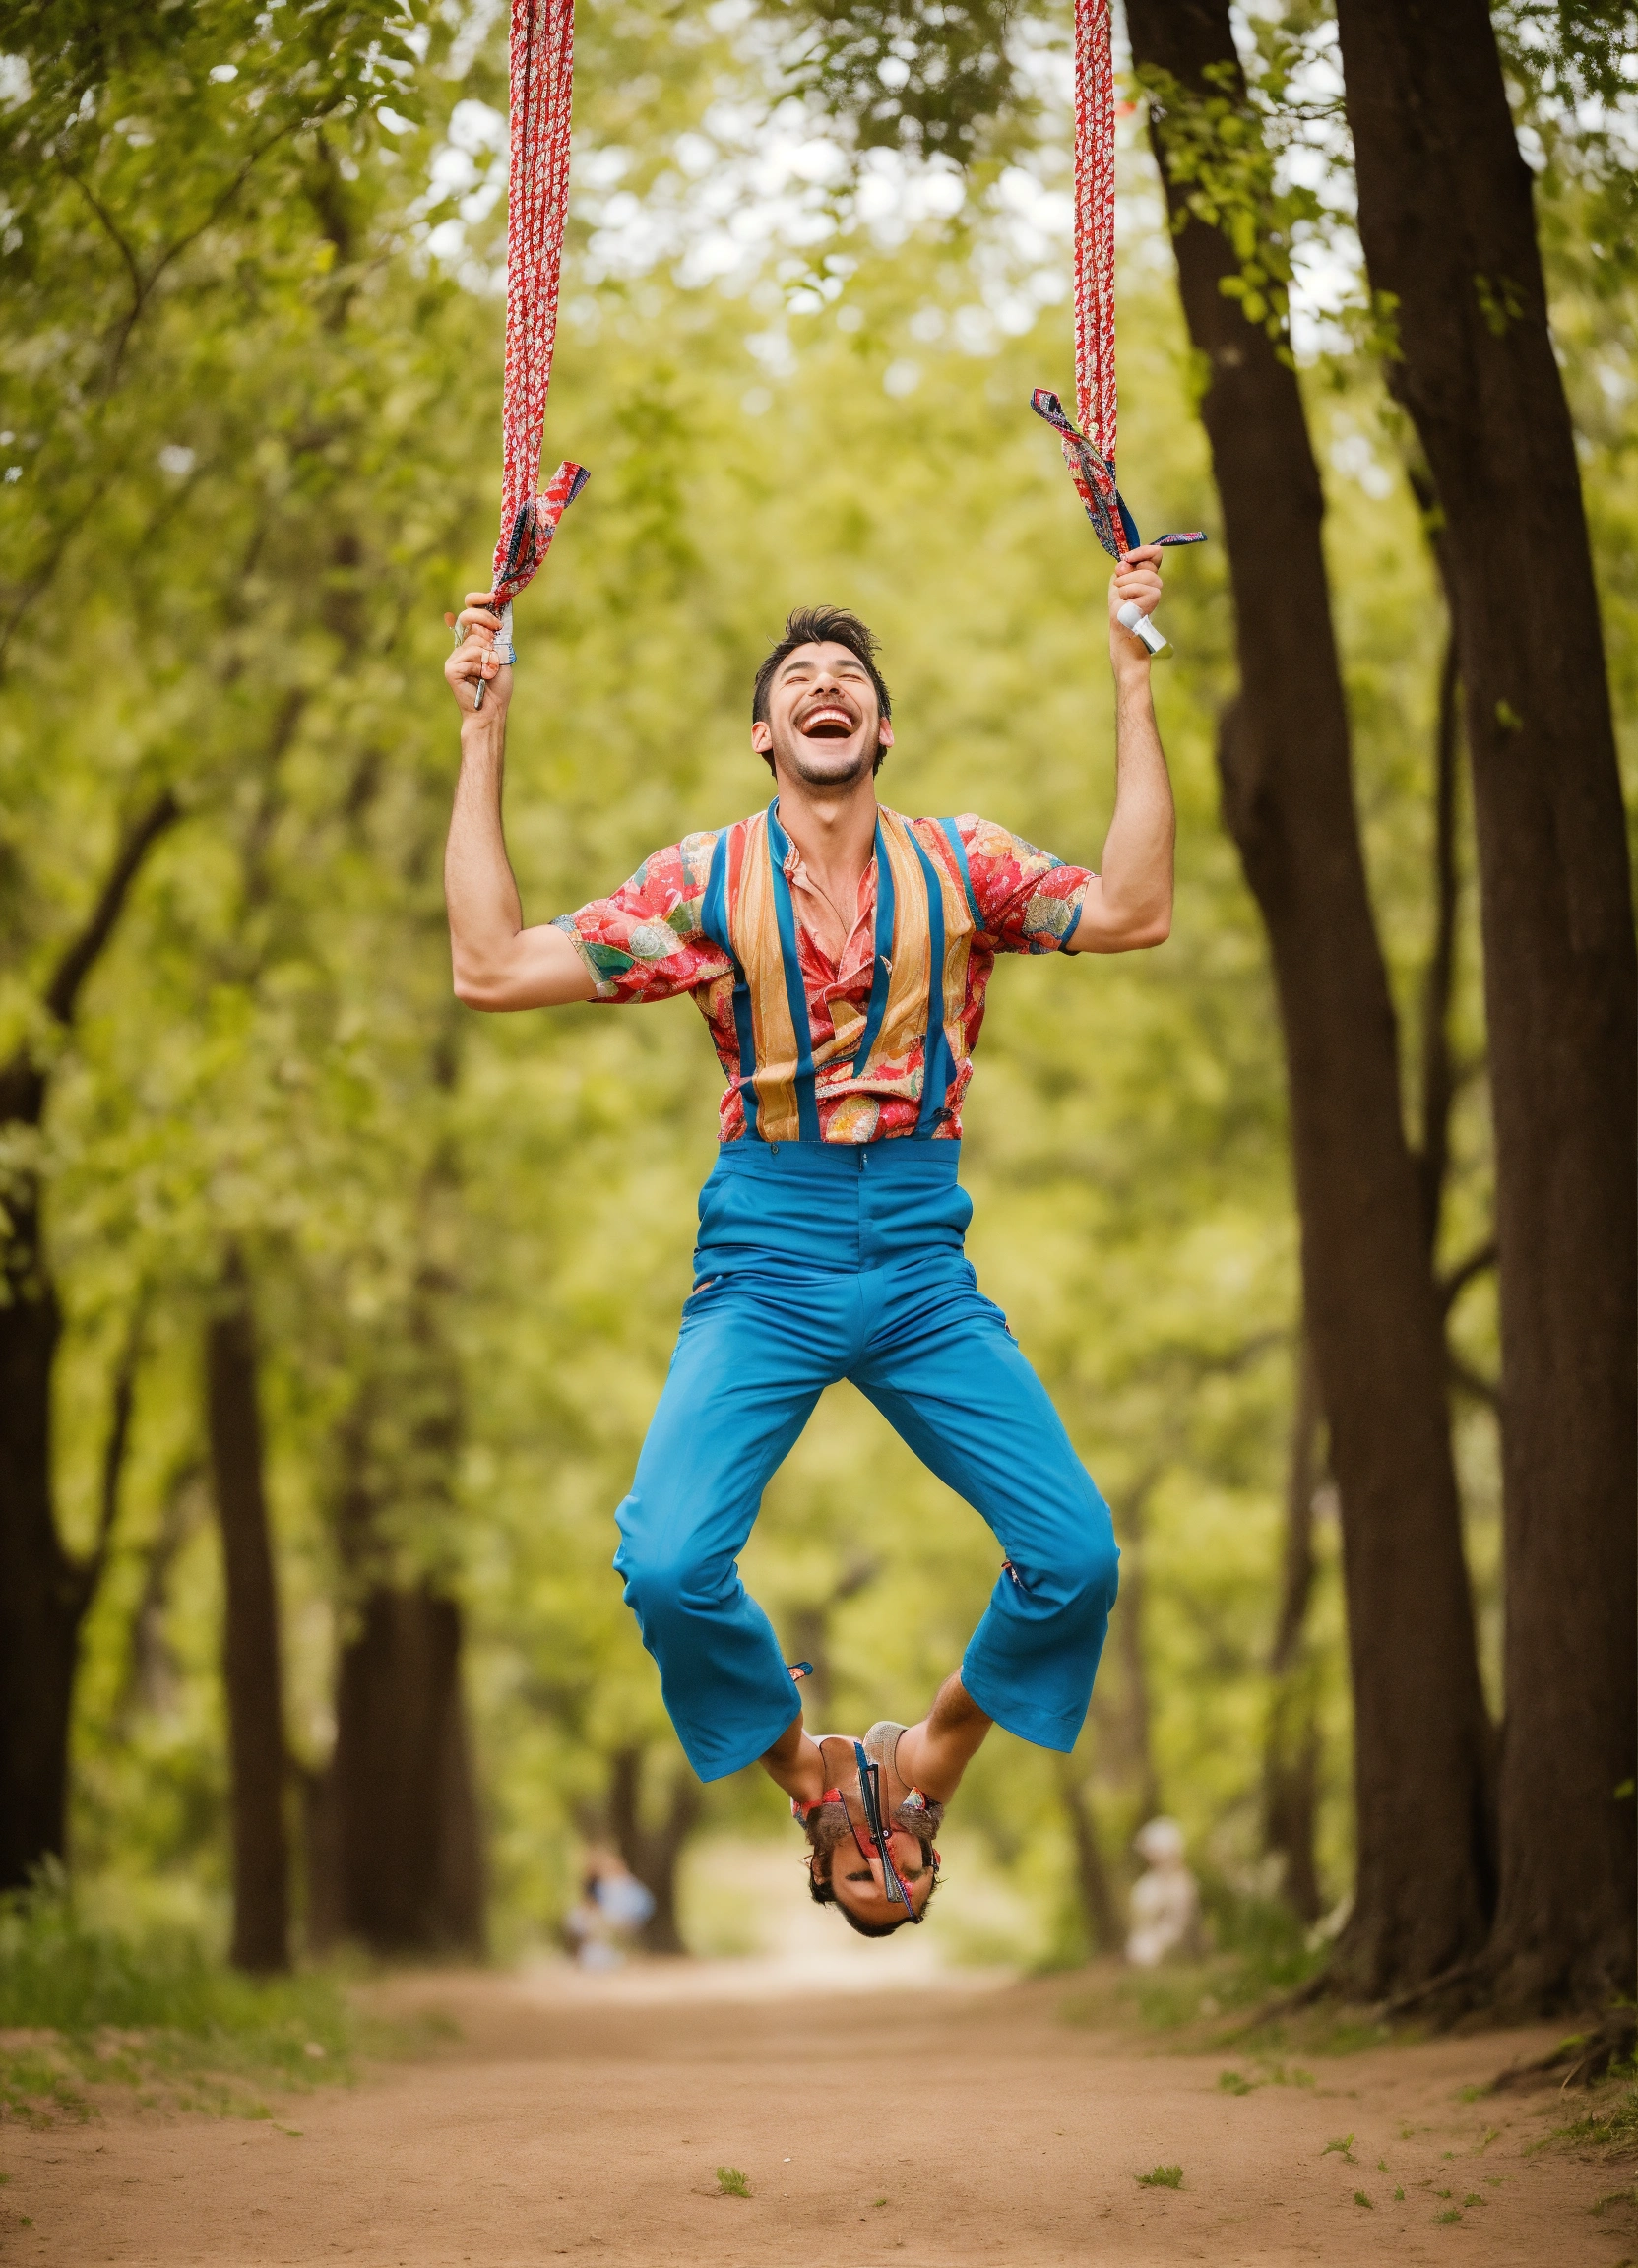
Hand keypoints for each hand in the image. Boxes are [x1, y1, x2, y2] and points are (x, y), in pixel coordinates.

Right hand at [444, 590, 511, 718]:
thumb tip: (496, 615)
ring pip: (474, 640)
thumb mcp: (502, 654)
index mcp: (472, 640)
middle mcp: (461, 646)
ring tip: (490, 672)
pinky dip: (482, 667)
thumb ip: (496, 636)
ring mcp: (454, 657)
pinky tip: (481, 680)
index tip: (492, 596)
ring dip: (489, 655)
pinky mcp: (451, 668)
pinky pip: (471, 656)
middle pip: (468, 616)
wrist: (493, 710)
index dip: (477, 599)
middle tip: (497, 631)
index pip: (469, 610)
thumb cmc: (498, 686)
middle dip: (486, 620)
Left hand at [1108, 544, 1163, 669]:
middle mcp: (1156, 582)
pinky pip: (1136, 587)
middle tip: (1121, 586)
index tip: (1128, 558)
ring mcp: (1156, 591)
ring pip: (1143, 575)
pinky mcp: (1153, 599)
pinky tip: (1127, 604)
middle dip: (1128, 573)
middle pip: (1146, 565)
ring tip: (1123, 597)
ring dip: (1126, 584)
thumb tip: (1125, 561)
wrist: (1122, 628)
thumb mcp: (1120, 582)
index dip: (1143, 551)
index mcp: (1149, 574)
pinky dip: (1126, 593)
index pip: (1155, 553)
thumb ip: (1124, 568)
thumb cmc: (1121, 606)